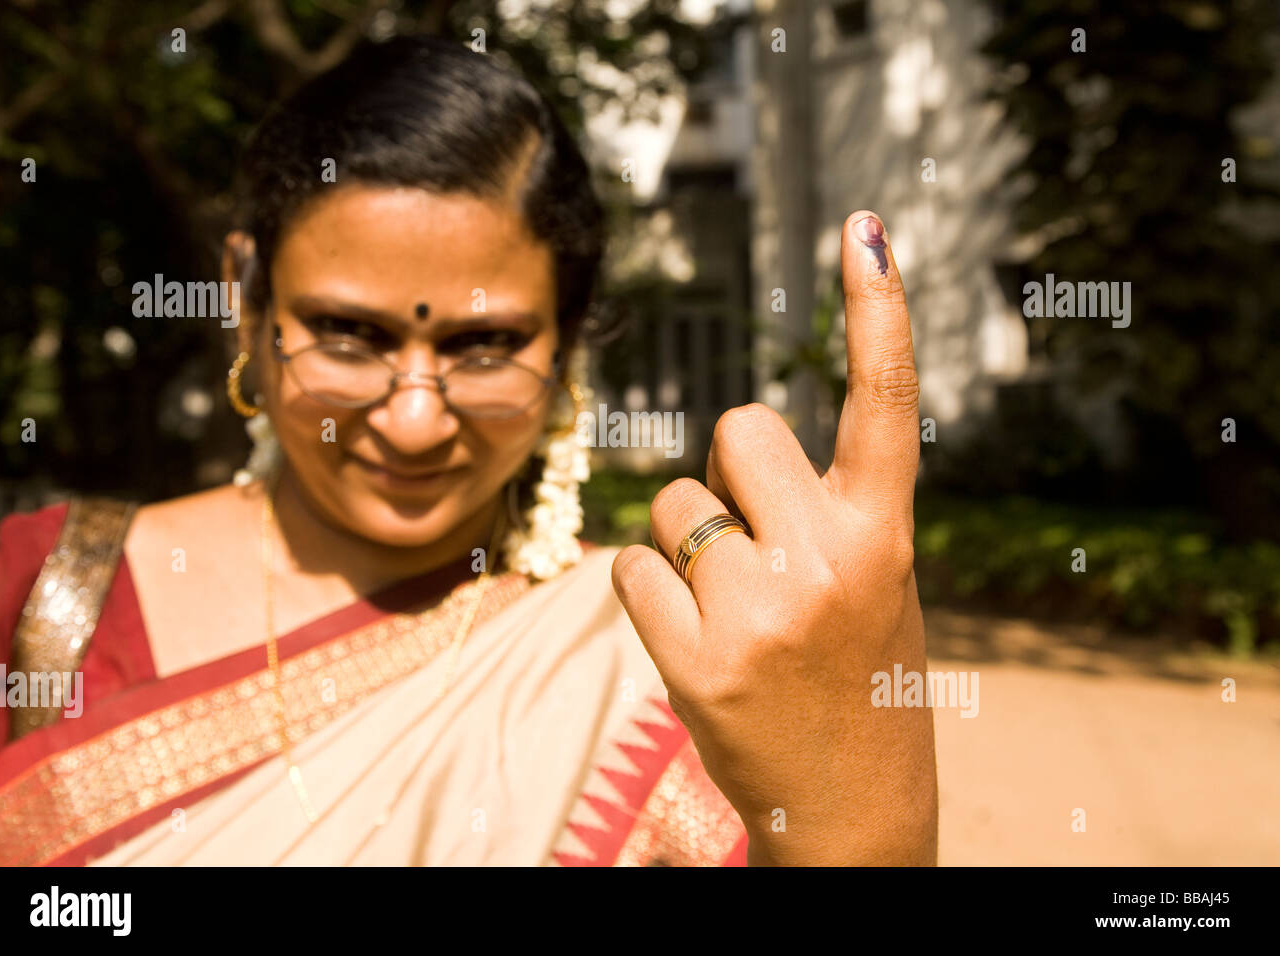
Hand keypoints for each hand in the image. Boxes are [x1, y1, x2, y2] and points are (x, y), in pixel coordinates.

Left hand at [611, 211, 935, 865]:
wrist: (854, 813)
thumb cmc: (862, 681)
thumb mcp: (877, 586)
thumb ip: (827, 511)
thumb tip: (735, 446)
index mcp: (886, 535)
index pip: (885, 402)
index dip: (876, 311)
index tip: (863, 227)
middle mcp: (827, 559)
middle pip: (737, 429)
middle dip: (732, 471)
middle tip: (757, 541)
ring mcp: (758, 609)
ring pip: (672, 502)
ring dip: (687, 540)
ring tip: (733, 608)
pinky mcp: (696, 659)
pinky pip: (630, 566)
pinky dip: (648, 590)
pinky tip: (694, 638)